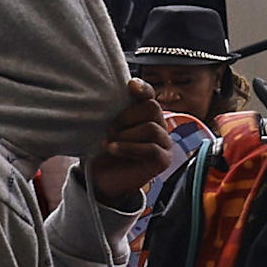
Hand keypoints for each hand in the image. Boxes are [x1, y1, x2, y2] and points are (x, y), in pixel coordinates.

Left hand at [86, 85, 176, 205]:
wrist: (102, 180)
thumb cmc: (103, 151)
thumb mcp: (104, 127)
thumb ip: (110, 112)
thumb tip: (104, 96)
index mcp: (145, 114)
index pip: (150, 95)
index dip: (143, 88)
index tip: (130, 86)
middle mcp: (159, 125)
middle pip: (152, 108)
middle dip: (127, 117)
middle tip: (109, 130)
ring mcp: (164, 143)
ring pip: (152, 128)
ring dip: (126, 135)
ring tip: (109, 143)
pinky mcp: (163, 160)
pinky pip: (151, 149)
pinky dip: (129, 148)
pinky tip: (114, 149)